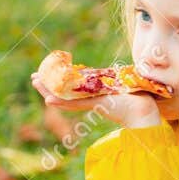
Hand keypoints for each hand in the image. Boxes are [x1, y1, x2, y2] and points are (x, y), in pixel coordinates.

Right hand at [32, 71, 161, 128]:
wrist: (144, 110)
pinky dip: (62, 102)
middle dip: (48, 85)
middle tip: (34, 78)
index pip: (71, 87)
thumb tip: (124, 69)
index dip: (58, 82)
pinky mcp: (95, 105)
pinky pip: (75, 104)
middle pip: (64, 92)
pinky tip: (49, 99)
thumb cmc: (138, 97)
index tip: (46, 74)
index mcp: (94, 94)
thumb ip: (116, 80)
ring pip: (64, 98)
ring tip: (36, 83)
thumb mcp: (122, 84)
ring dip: (49, 91)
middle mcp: (90, 99)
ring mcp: (91, 103)